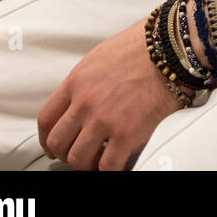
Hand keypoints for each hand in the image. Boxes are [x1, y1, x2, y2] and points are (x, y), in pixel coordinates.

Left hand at [37, 17, 188, 170]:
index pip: (46, 119)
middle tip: (76, 153)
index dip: (46, 138)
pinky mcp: (126, 133)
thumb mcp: (100, 57)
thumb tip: (80, 99)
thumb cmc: (141, 47)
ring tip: (99, 158)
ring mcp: (103, 119)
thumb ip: (85, 81)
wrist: (169, 47)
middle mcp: (85, 102)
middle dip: (65, 153)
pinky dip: (109, 169)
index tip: (53, 145)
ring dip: (87, 163)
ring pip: (78, 159)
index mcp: (76, 82)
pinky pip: (107, 167)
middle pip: (57, 143)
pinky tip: (117, 161)